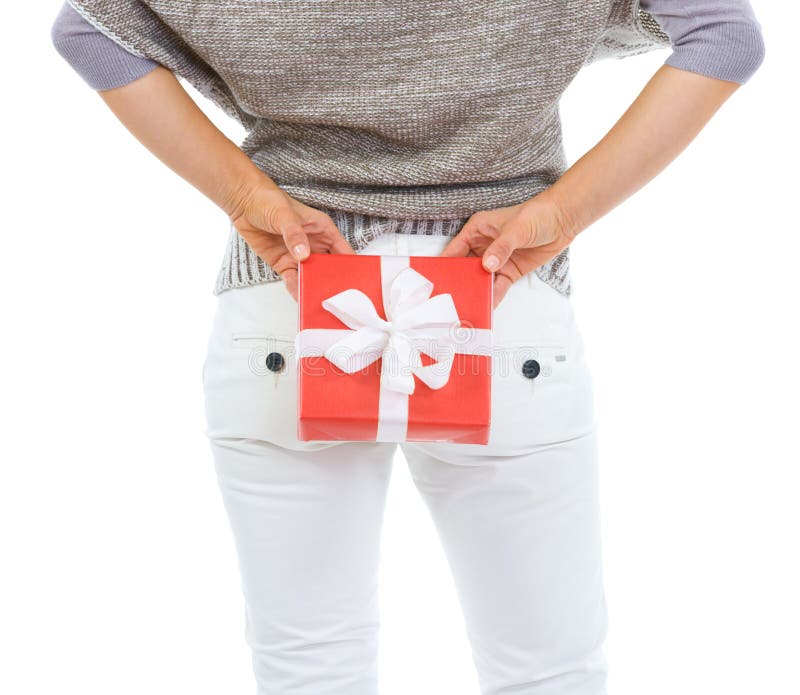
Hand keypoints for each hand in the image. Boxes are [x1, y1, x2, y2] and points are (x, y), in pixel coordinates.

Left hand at [229, 184, 353, 298]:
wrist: (244, 203)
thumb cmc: (269, 200)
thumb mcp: (285, 215)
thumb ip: (295, 235)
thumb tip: (303, 255)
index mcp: (323, 230)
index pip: (343, 252)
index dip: (350, 266)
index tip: (355, 281)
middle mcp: (315, 245)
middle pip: (329, 268)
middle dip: (333, 282)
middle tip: (338, 297)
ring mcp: (299, 256)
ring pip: (312, 277)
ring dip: (315, 288)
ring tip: (320, 302)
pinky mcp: (283, 264)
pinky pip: (293, 280)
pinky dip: (297, 290)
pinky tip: (300, 298)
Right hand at [440, 193, 574, 306]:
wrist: (562, 221)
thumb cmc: (537, 214)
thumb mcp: (516, 229)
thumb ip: (501, 248)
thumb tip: (487, 265)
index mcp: (477, 230)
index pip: (455, 250)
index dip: (446, 264)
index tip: (439, 278)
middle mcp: (483, 246)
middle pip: (465, 268)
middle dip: (461, 282)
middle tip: (454, 297)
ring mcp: (496, 260)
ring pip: (480, 280)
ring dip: (476, 291)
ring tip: (469, 305)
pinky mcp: (509, 271)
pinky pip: (497, 287)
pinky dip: (493, 296)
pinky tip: (488, 306)